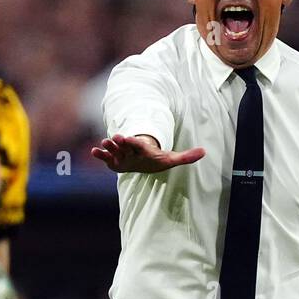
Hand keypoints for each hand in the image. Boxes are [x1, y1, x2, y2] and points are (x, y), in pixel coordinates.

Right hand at [90, 133, 205, 173]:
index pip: (139, 144)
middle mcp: (131, 150)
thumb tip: (204, 152)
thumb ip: (186, 156)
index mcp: (144, 149)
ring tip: (102, 143)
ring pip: (115, 149)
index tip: (129, 138)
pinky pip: (106, 157)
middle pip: (126, 145)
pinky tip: (94, 151)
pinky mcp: (114, 161)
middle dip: (120, 142)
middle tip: (115, 137)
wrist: (143, 160)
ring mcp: (122, 154)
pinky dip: (100, 155)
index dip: (135, 142)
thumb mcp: (172, 159)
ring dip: (109, 146)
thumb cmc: (157, 159)